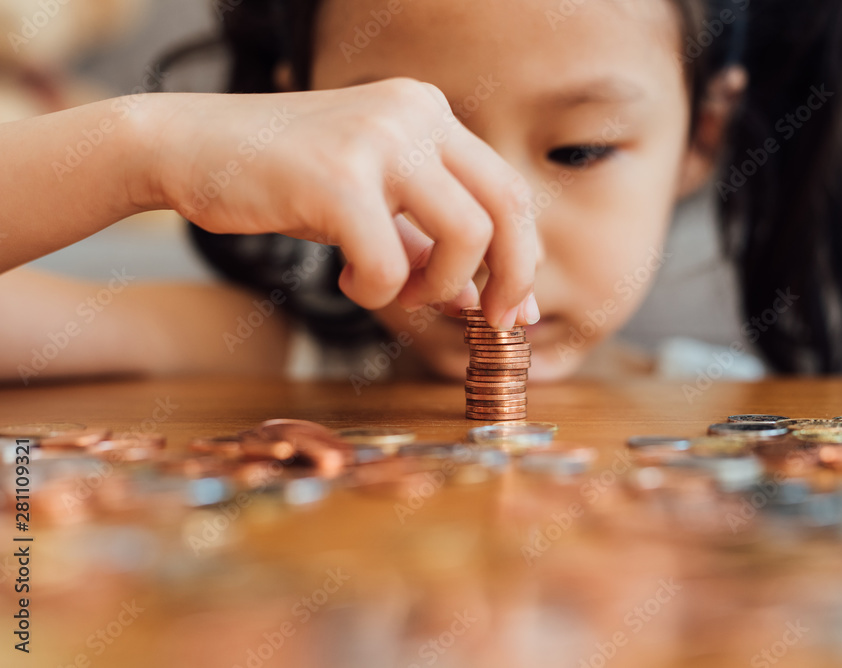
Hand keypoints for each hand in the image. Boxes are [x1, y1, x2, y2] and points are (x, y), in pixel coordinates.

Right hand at [144, 78, 537, 328]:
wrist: (187, 147)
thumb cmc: (283, 181)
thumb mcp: (371, 206)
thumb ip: (428, 246)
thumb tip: (483, 303)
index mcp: (428, 113)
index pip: (508, 189)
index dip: (519, 256)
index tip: (506, 308)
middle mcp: (414, 113)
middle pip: (508, 205)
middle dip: (510, 277)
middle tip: (487, 322)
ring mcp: (378, 138)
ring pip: (465, 236)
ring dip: (436, 288)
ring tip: (389, 289)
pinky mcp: (337, 176)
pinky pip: (390, 264)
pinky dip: (376, 293)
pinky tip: (345, 280)